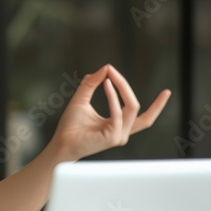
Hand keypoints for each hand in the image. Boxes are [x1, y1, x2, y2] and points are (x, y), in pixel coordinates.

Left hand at [47, 64, 170, 162]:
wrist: (61, 143)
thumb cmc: (70, 125)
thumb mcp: (81, 99)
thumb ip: (92, 84)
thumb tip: (105, 68)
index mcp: (119, 125)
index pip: (142, 113)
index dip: (148, 100)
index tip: (146, 84)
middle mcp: (122, 131)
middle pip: (136, 106)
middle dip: (126, 86)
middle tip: (113, 70)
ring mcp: (119, 136)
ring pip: (132, 107)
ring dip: (122, 87)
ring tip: (109, 74)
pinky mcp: (113, 137)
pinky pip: (118, 113)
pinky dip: (113, 97)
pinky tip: (106, 84)